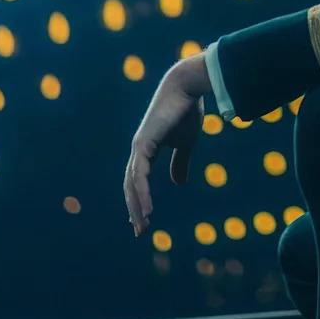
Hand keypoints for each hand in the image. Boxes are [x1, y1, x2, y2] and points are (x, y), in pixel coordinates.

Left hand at [124, 61, 205, 236]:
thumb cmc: (188, 111)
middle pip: (131, 186)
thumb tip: (178, 184)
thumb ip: (180, 163)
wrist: (187, 88)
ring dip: (136, 207)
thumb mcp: (187, 143)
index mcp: (148, 150)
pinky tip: (147, 210)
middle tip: (140, 231)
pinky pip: (139, 176)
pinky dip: (142, 194)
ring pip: (132, 185)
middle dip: (135, 209)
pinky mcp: (143, 144)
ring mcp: (138, 147)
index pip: (138, 180)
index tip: (142, 219)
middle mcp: (139, 150)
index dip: (139, 200)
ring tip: (142, 225)